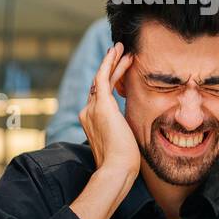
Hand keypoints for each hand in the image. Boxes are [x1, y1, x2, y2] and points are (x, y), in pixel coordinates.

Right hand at [77, 42, 139, 177]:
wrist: (116, 170)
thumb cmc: (123, 163)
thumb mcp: (122, 142)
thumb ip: (122, 130)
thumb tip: (131, 128)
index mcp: (91, 122)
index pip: (99, 96)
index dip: (108, 82)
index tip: (118, 72)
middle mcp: (87, 112)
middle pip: (98, 84)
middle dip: (109, 67)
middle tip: (118, 52)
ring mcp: (92, 109)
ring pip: (101, 78)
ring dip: (111, 62)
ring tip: (121, 48)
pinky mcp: (102, 106)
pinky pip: (103, 78)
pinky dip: (110, 63)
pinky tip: (118, 53)